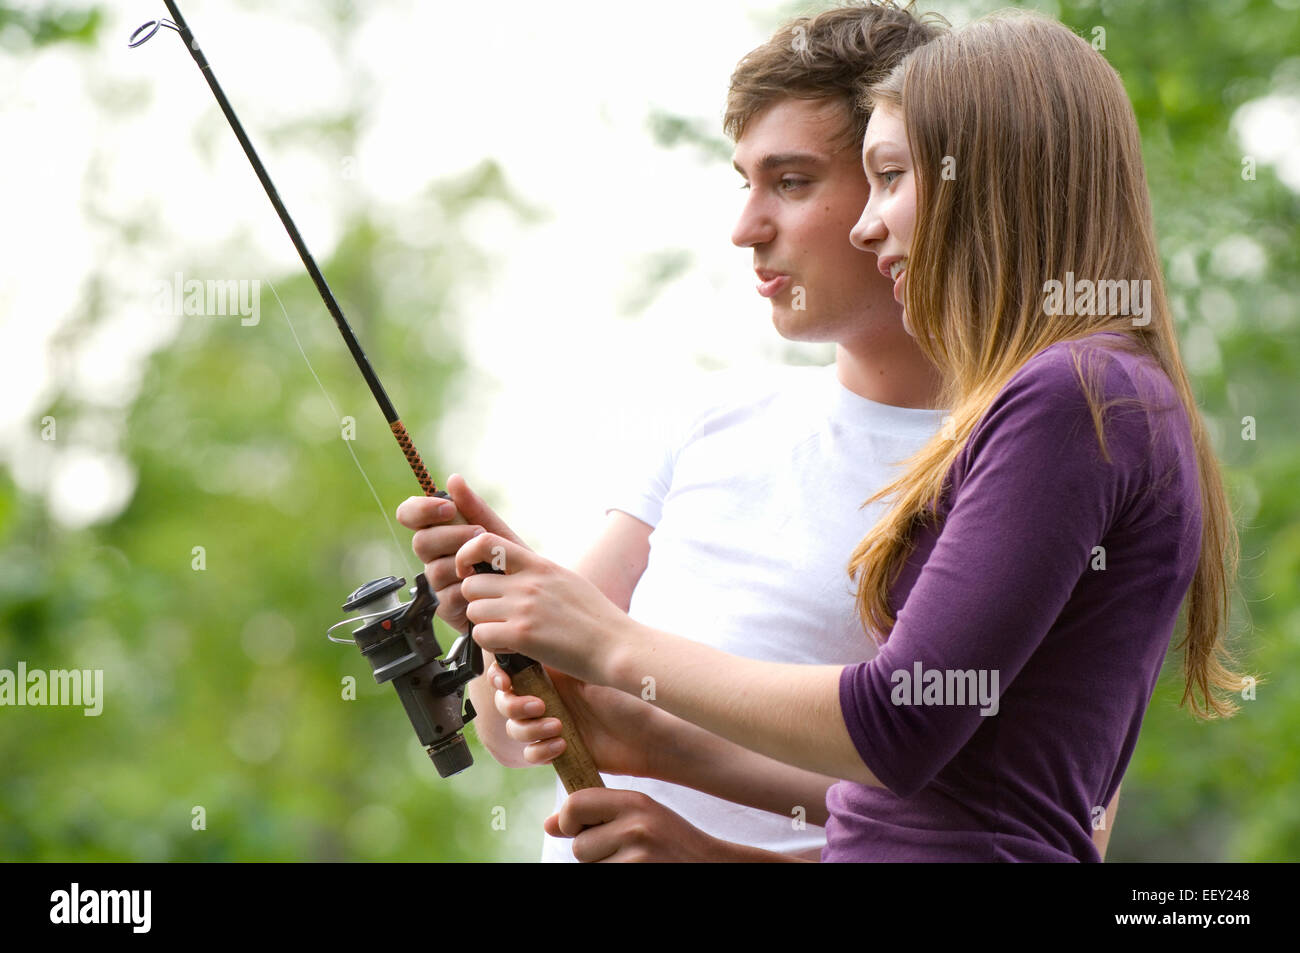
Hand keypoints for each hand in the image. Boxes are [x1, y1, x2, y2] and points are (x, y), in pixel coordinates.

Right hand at [395, 474, 527, 633]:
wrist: (527, 597)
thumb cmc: (510, 560)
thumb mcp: (496, 531)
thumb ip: (474, 507)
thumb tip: (454, 479)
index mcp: (440, 532)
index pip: (409, 515)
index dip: (421, 510)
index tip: (448, 509)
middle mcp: (434, 556)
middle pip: (420, 542)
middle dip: (452, 536)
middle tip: (479, 534)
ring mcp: (437, 582)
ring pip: (434, 569)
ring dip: (463, 561)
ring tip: (489, 561)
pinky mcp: (445, 607)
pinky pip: (448, 595)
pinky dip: (471, 587)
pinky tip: (488, 584)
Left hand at [456, 534, 635, 686]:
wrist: (617, 646)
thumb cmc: (597, 620)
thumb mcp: (567, 581)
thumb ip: (538, 575)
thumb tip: (514, 573)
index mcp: (539, 565)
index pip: (485, 542)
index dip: (466, 555)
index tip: (470, 572)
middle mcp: (528, 582)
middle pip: (471, 585)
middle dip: (477, 602)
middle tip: (495, 616)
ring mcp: (524, 608)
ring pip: (473, 612)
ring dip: (484, 626)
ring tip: (508, 633)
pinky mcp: (522, 635)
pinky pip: (481, 636)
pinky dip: (492, 645)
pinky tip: (513, 647)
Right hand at [489, 661, 665, 778]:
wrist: (648, 736)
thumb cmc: (627, 698)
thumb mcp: (592, 670)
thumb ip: (559, 655)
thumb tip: (529, 636)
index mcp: (552, 673)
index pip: (511, 671)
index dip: (500, 676)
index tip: (505, 680)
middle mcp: (547, 697)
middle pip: (505, 701)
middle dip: (513, 704)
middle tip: (539, 706)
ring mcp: (549, 724)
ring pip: (515, 729)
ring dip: (529, 729)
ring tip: (557, 727)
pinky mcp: (556, 750)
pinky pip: (531, 753)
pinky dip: (541, 750)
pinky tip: (562, 745)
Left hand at [546, 788, 722, 861]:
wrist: (709, 865)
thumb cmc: (668, 842)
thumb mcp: (639, 816)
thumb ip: (596, 814)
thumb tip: (548, 824)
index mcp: (635, 801)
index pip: (574, 804)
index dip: (569, 820)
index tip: (581, 828)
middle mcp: (636, 826)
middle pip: (579, 846)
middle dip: (593, 854)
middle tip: (624, 851)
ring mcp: (638, 858)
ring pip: (589, 868)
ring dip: (604, 869)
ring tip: (634, 862)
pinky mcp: (637, 877)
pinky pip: (603, 878)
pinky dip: (613, 876)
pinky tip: (637, 871)